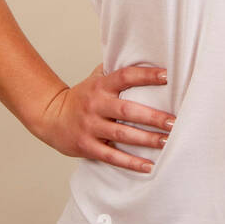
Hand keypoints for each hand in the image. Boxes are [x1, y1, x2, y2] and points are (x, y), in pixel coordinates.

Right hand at [34, 63, 173, 172]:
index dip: (146, 75)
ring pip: (122, 135)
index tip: (167, 76)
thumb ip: (116, 70)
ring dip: (147, 139)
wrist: (50, 117)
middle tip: (174, 122)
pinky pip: (112, 156)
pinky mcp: (87, 146)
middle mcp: (96, 105)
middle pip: (127, 110)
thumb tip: (145, 57)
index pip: (125, 76)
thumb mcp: (95, 79)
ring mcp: (90, 126)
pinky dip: (131, 163)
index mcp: (100, 86)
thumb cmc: (82, 97)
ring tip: (168, 141)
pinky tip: (149, 166)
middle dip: (153, 117)